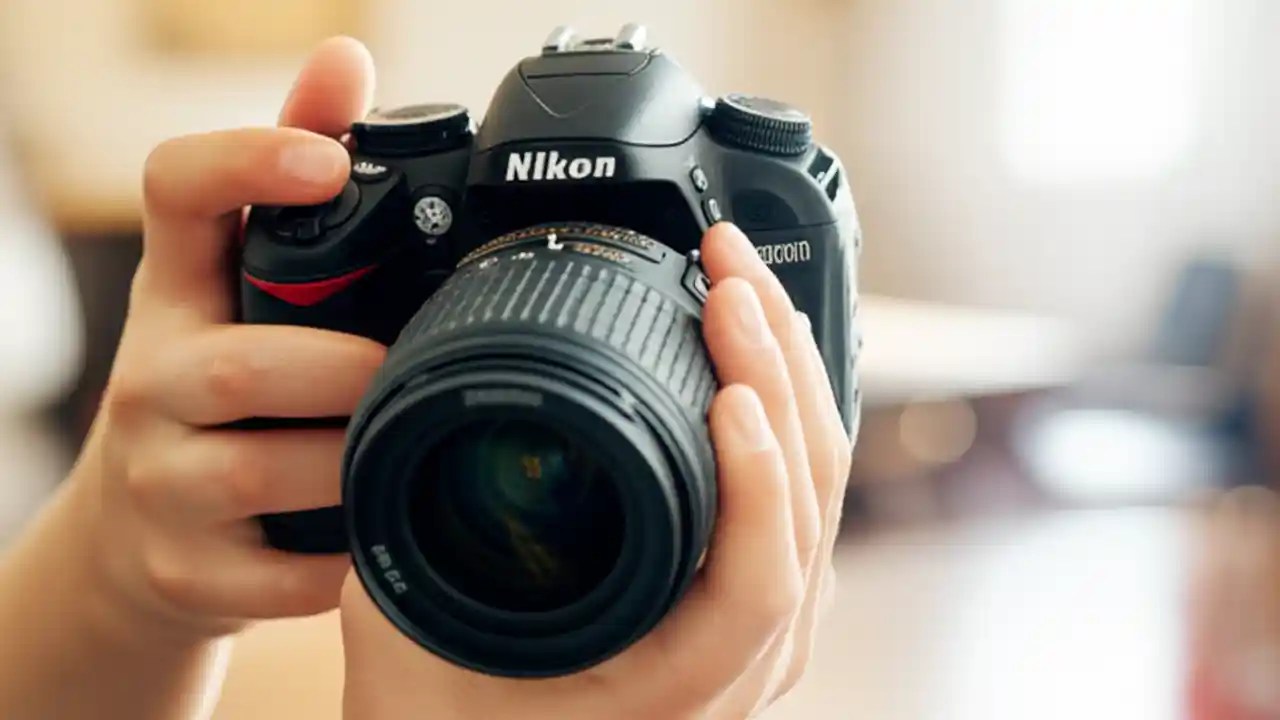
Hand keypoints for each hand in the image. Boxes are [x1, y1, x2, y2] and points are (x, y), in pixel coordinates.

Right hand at [71, 37, 383, 638]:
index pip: (175, 193)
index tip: (328, 164)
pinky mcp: (184, 572)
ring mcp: (158, 483)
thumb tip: (346, 63)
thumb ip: (290, 182)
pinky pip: (282, 574)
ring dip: (353, 461)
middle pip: (234, 364)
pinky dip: (346, 562)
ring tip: (411, 445)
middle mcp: (151, 379)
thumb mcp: (236, 287)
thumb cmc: (216, 392)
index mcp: (178, 291)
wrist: (141, 538)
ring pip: (262, 470)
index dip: (246, 162)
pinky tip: (384, 537)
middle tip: (406, 367)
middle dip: (338, 368)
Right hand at [340, 222, 852, 718]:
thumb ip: (422, 541)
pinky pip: (802, 495)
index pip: (758, 580)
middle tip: (732, 275)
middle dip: (780, 371)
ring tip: (746, 284)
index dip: (758, 478)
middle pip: (809, 507)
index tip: (727, 386)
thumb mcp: (416, 639)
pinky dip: (787, 409)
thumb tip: (435, 428)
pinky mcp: (757, 604)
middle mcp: (744, 664)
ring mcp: (762, 633)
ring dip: (791, 376)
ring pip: (821, 492)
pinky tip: (755, 349)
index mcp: (676, 684)